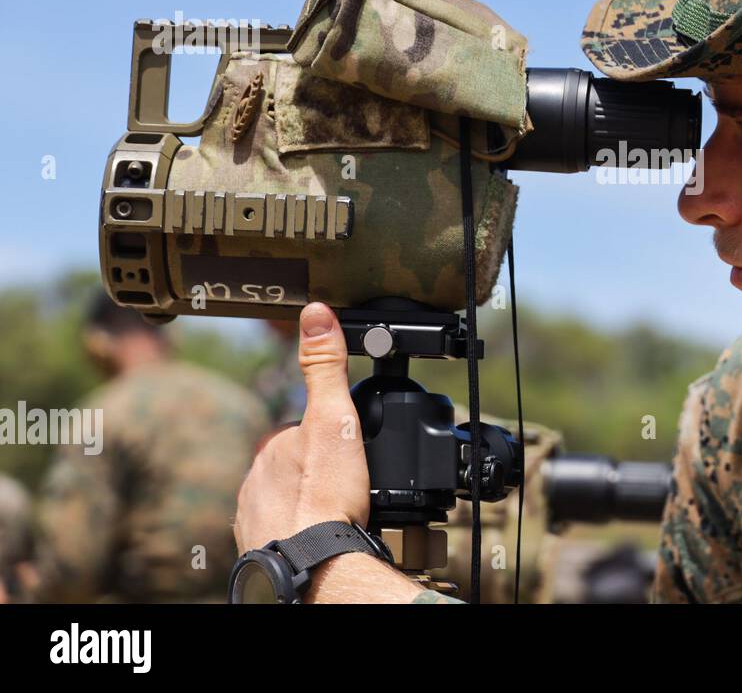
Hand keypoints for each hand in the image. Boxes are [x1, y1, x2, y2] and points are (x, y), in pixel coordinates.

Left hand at [234, 302, 369, 553]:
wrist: (312, 565)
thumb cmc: (326, 497)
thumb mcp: (336, 419)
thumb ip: (325, 366)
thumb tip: (316, 313)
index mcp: (272, 447)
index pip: (303, 434)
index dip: (332, 442)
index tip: (350, 459)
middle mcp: (254, 481)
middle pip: (295, 468)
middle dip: (319, 476)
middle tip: (349, 490)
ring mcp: (252, 517)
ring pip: (286, 502)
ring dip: (307, 506)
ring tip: (337, 517)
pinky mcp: (257, 552)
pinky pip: (280, 534)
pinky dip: (298, 534)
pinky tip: (318, 539)